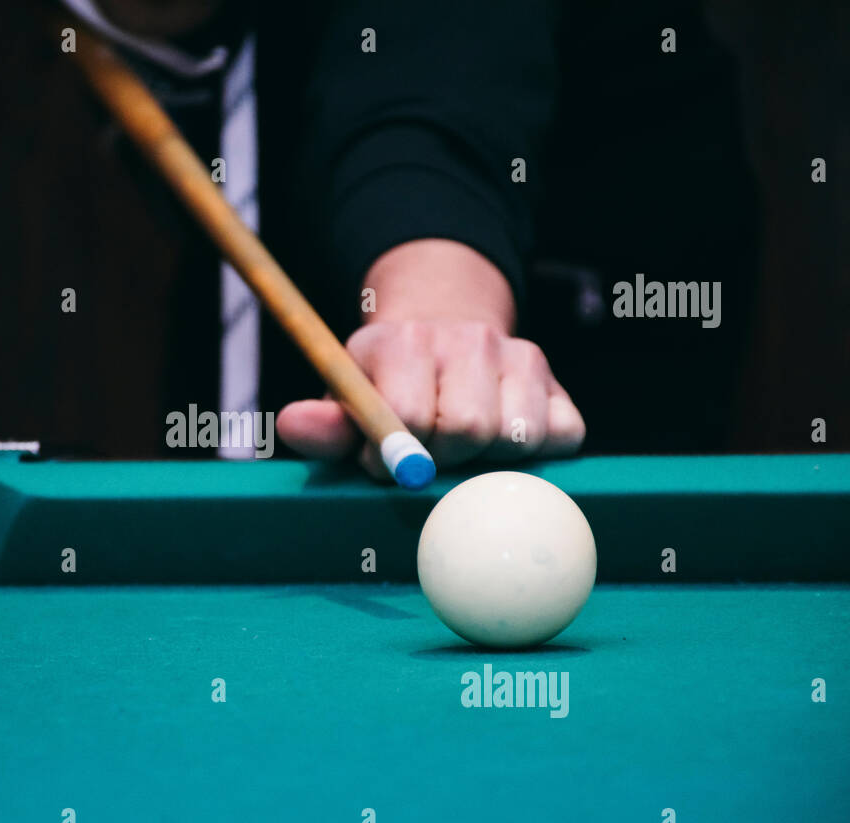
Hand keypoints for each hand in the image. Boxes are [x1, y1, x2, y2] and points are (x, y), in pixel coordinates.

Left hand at [276, 240, 585, 476]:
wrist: (447, 335)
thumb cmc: (387, 388)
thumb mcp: (348, 400)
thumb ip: (322, 424)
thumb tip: (290, 425)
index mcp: (402, 342)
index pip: (408, 417)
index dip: (392, 455)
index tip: (381, 458)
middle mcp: (467, 338)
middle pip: (468, 428)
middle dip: (443, 458)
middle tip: (428, 455)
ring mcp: (521, 357)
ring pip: (516, 438)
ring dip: (487, 461)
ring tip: (462, 447)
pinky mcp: (559, 385)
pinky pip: (559, 439)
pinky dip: (533, 457)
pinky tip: (502, 444)